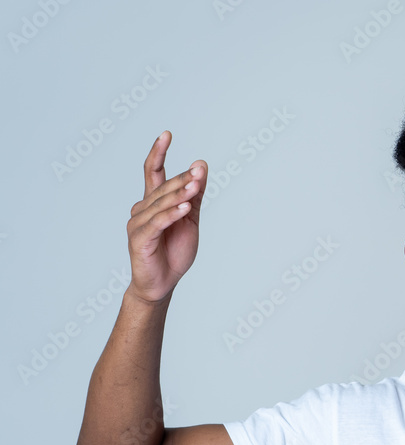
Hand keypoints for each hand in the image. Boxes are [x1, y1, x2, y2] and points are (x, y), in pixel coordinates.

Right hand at [125, 131, 207, 304]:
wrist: (163, 283)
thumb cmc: (174, 252)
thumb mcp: (191, 220)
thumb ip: (195, 195)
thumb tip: (200, 166)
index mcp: (153, 202)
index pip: (153, 172)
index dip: (159, 153)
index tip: (167, 134)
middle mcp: (142, 208)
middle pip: (163, 188)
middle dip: (182, 180)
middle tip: (198, 172)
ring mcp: (138, 223)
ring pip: (160, 203)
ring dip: (179, 194)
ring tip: (195, 186)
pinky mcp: (139, 238)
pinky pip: (157, 222)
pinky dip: (171, 214)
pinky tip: (184, 207)